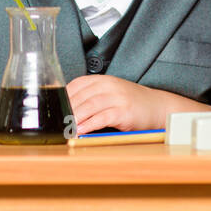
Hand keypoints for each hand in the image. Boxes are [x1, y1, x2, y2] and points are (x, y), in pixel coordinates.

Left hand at [66, 75, 210, 134]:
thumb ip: (90, 97)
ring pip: (89, 106)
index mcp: (102, 79)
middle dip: (65, 111)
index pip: (75, 86)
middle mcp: (109, 85)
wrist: (157, 107)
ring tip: (64, 128)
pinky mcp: (124, 111)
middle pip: (80, 97)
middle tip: (55, 124)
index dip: (62, 98)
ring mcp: (117, 97)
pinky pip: (102, 117)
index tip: (52, 110)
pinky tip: (80, 131)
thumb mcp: (110, 93)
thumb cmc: (131, 103)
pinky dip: (89, 125)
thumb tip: (66, 111)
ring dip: (74, 118)